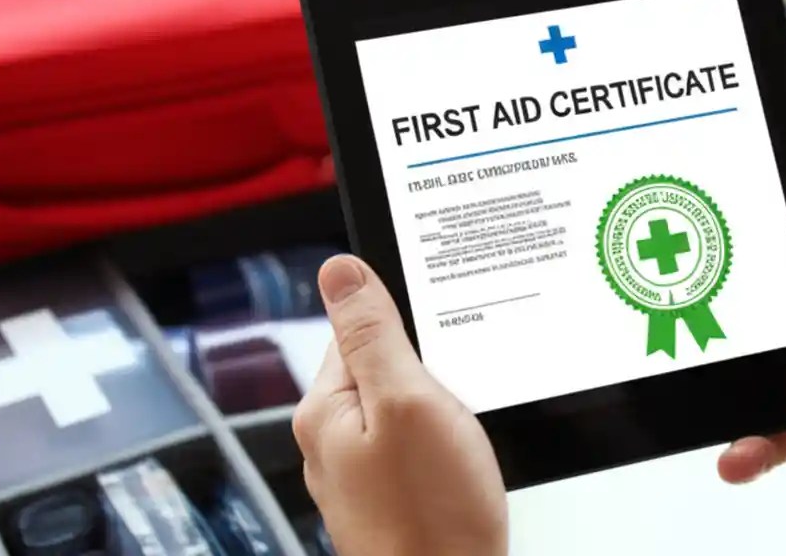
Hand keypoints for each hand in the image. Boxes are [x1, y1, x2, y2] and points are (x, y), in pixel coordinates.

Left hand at [293, 256, 506, 555]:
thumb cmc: (431, 514)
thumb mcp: (408, 402)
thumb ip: (373, 334)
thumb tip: (340, 270)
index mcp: (325, 409)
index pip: (356, 329)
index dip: (407, 328)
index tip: (440, 346)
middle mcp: (332, 441)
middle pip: (383, 368)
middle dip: (427, 372)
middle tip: (457, 400)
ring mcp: (361, 473)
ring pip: (404, 410)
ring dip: (438, 411)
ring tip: (460, 437)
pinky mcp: (390, 496)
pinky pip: (414, 447)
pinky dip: (441, 446)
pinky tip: (459, 464)